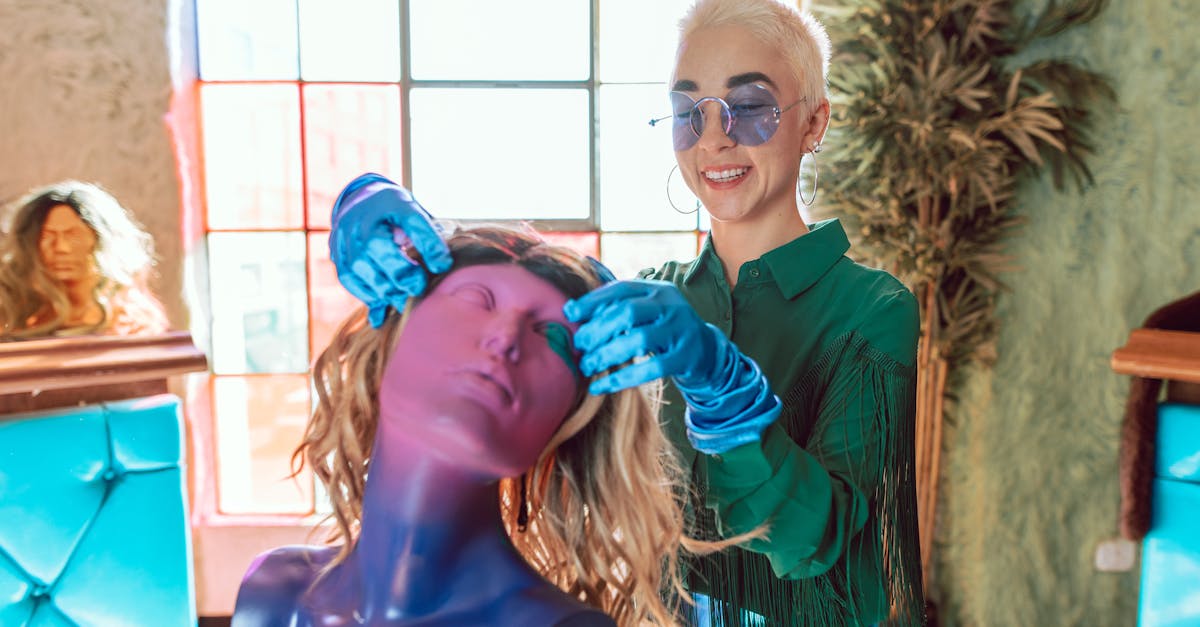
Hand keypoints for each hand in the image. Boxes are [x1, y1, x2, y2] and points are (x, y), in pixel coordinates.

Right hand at [329, 173, 452, 326]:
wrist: (361, 203)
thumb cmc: (396, 214)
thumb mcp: (417, 215)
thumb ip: (429, 237)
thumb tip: (441, 266)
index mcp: (390, 202)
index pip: (411, 220)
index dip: (428, 244)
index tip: (441, 266)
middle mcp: (363, 217)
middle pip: (375, 245)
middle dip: (400, 273)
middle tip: (418, 288)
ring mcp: (345, 236)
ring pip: (357, 266)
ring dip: (383, 288)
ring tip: (402, 300)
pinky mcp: (336, 253)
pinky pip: (347, 278)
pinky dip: (366, 294)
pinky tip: (383, 301)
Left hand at [564, 279, 720, 395]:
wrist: (707, 350)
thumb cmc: (664, 329)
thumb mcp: (647, 309)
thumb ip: (617, 305)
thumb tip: (570, 307)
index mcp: (657, 290)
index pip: (621, 289)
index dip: (593, 301)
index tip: (569, 314)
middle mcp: (671, 306)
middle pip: (628, 313)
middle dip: (598, 329)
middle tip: (579, 345)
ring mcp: (681, 331)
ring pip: (639, 340)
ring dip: (607, 354)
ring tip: (588, 366)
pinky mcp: (685, 358)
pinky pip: (651, 369)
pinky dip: (623, 378)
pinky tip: (601, 386)